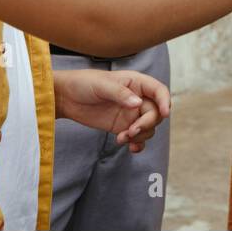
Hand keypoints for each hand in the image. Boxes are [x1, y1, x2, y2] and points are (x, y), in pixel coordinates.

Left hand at [53, 68, 171, 152]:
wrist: (66, 98)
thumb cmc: (84, 83)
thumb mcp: (102, 85)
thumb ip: (120, 94)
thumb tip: (138, 104)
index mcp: (136, 83)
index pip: (159, 91)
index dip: (165, 101)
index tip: (165, 113)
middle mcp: (137, 98)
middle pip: (155, 113)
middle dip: (146, 124)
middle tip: (131, 131)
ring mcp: (131, 114)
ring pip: (148, 127)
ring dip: (140, 135)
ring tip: (122, 138)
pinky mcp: (122, 127)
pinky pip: (137, 137)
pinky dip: (138, 144)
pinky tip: (130, 148)